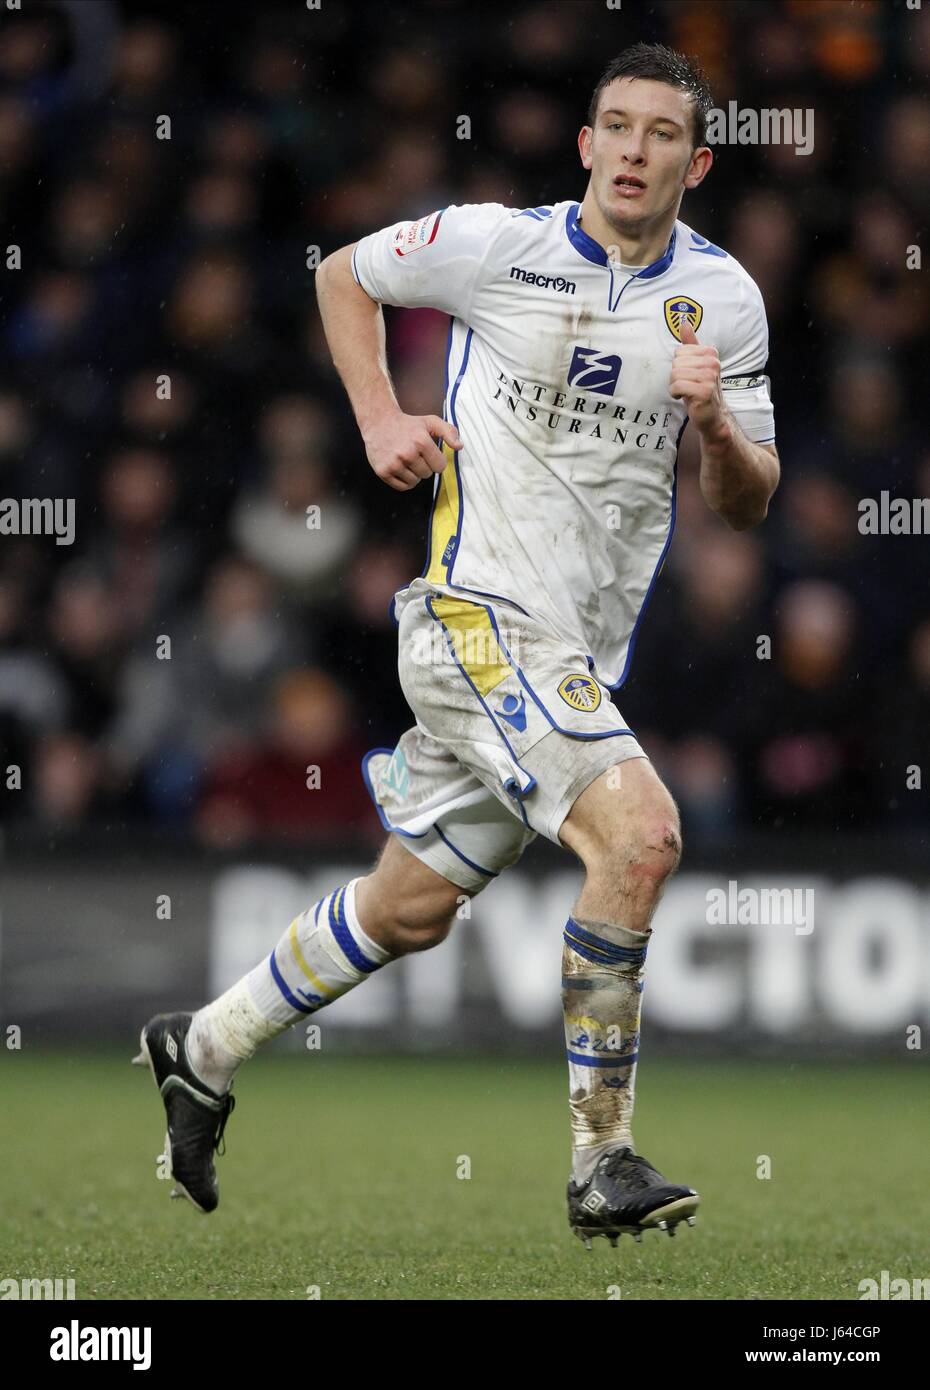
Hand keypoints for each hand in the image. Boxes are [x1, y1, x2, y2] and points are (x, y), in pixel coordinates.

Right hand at [362, 410, 461, 490]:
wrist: (378, 422)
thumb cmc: (407, 424)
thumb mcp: (430, 422)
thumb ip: (448, 431)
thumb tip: (459, 447)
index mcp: (421, 441)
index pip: (440, 466)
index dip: (436, 461)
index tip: (428, 453)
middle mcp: (407, 453)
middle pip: (427, 474)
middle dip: (424, 466)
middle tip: (414, 454)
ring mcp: (394, 464)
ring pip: (415, 482)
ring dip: (414, 474)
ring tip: (406, 460)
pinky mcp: (383, 471)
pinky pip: (403, 487)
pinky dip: (404, 481)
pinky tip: (400, 468)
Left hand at [669, 320, 726, 438]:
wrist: (712, 414)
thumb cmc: (700, 389)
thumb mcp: (695, 365)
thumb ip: (690, 344)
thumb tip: (684, 322)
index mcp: (710, 353)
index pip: (679, 351)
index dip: (679, 366)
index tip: (688, 375)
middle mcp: (713, 362)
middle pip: (676, 363)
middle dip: (676, 376)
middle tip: (686, 385)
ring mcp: (710, 376)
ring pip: (675, 374)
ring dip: (675, 386)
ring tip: (686, 391)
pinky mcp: (705, 391)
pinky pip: (677, 386)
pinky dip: (675, 393)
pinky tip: (684, 397)